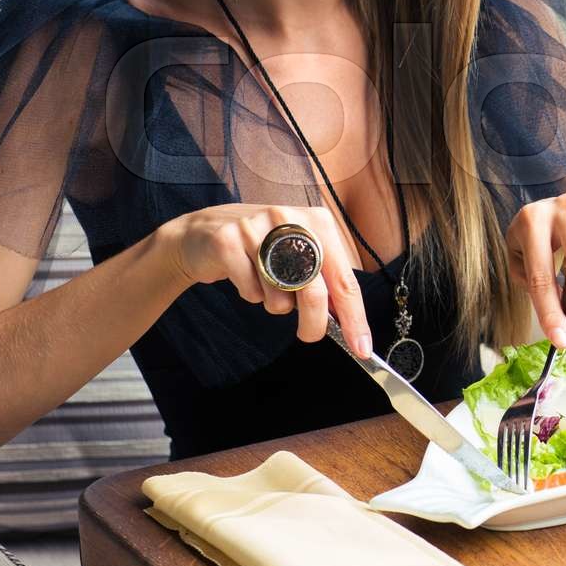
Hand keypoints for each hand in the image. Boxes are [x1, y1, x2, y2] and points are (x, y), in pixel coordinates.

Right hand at [161, 203, 370, 357]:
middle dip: (314, 323)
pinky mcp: (227, 241)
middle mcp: (290, 218)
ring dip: (274, 302)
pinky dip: (250, 294)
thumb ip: (325, 279)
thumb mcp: (299, 253)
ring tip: (263, 282)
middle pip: (314, 290)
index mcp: (318, 221)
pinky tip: (243, 274)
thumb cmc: (263, 247)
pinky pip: (250, 292)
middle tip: (308, 335)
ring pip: (279, 296)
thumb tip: (347, 319)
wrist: (204, 231)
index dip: (354, 317)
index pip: (344, 278)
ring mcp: (256, 228)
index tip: (362, 347)